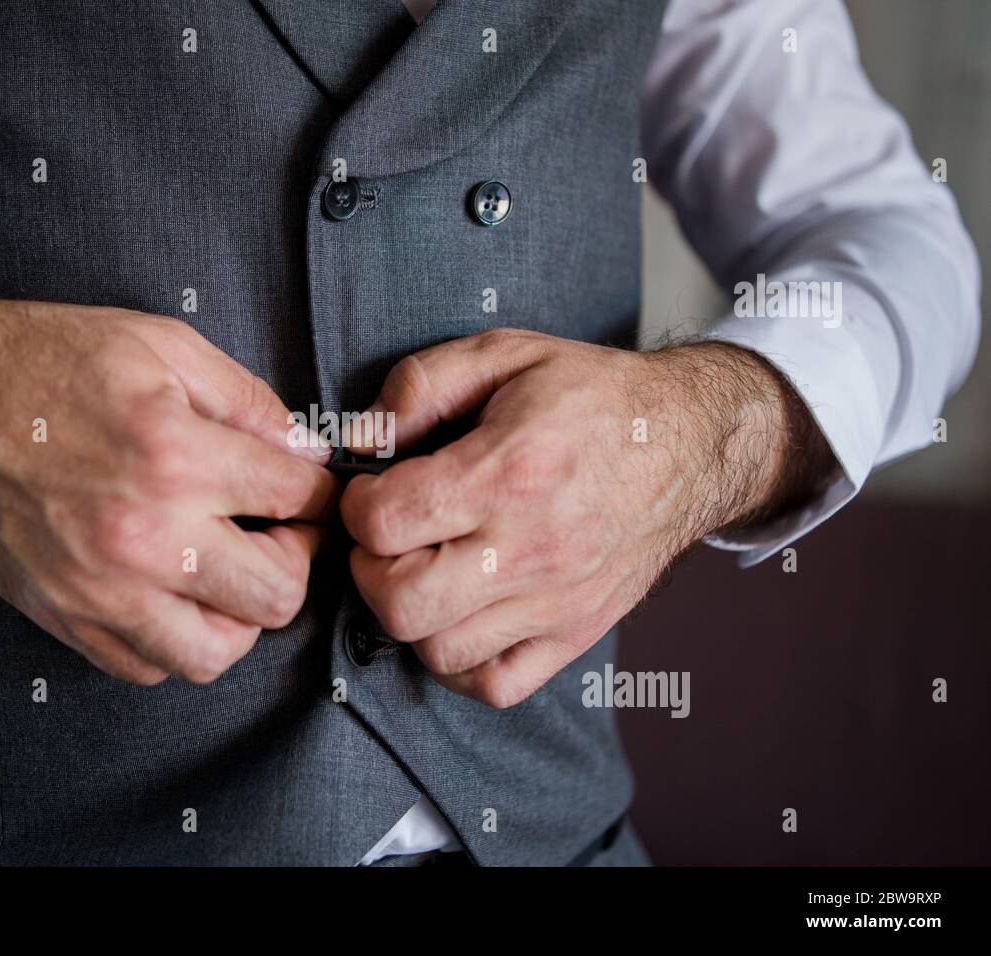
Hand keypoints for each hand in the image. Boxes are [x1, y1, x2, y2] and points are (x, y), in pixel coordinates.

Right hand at [0, 290, 338, 683]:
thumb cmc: (47, 364)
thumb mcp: (160, 345)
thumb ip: (246, 398)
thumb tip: (306, 448)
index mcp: (177, 455)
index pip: (297, 498)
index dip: (321, 492)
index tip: (313, 491)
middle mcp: (146, 535)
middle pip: (277, 593)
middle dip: (296, 559)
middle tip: (280, 533)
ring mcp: (103, 589)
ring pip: (216, 652)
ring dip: (240, 616)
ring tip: (230, 575)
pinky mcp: (67, 618)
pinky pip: (148, 668)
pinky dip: (176, 642)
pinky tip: (176, 598)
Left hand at [340, 329, 833, 707]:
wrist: (691, 443)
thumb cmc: (594, 397)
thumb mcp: (506, 354)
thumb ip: (421, 384)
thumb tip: (361, 437)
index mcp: (508, 472)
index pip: (382, 523)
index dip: (355, 505)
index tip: (371, 491)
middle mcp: (532, 548)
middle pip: (400, 604)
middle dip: (369, 570)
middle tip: (386, 539)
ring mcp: (557, 602)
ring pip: (439, 651)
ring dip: (412, 614)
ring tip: (425, 570)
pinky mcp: (576, 633)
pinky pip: (494, 685)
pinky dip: (460, 663)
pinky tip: (459, 617)